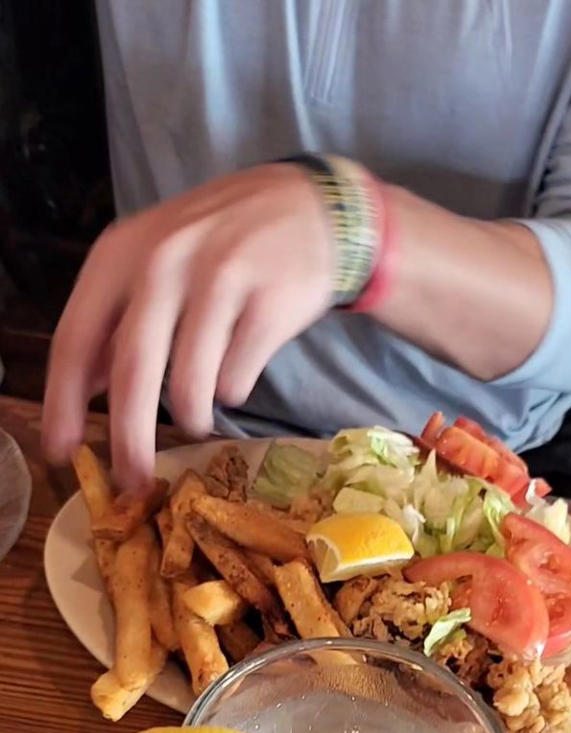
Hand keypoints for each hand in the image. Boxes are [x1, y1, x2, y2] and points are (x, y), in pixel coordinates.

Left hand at [42, 164, 334, 487]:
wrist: (307, 208)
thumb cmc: (218, 244)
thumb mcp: (152, 263)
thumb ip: (114, 320)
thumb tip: (79, 389)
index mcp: (120, 254)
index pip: (75, 340)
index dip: (63, 404)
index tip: (61, 453)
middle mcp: (164, 263)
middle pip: (132, 371)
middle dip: (130, 439)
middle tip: (132, 484)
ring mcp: (220, 281)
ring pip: (192, 385)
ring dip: (192, 419)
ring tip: (197, 423)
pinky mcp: (270, 305)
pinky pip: (238, 381)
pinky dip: (233, 393)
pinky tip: (236, 374)